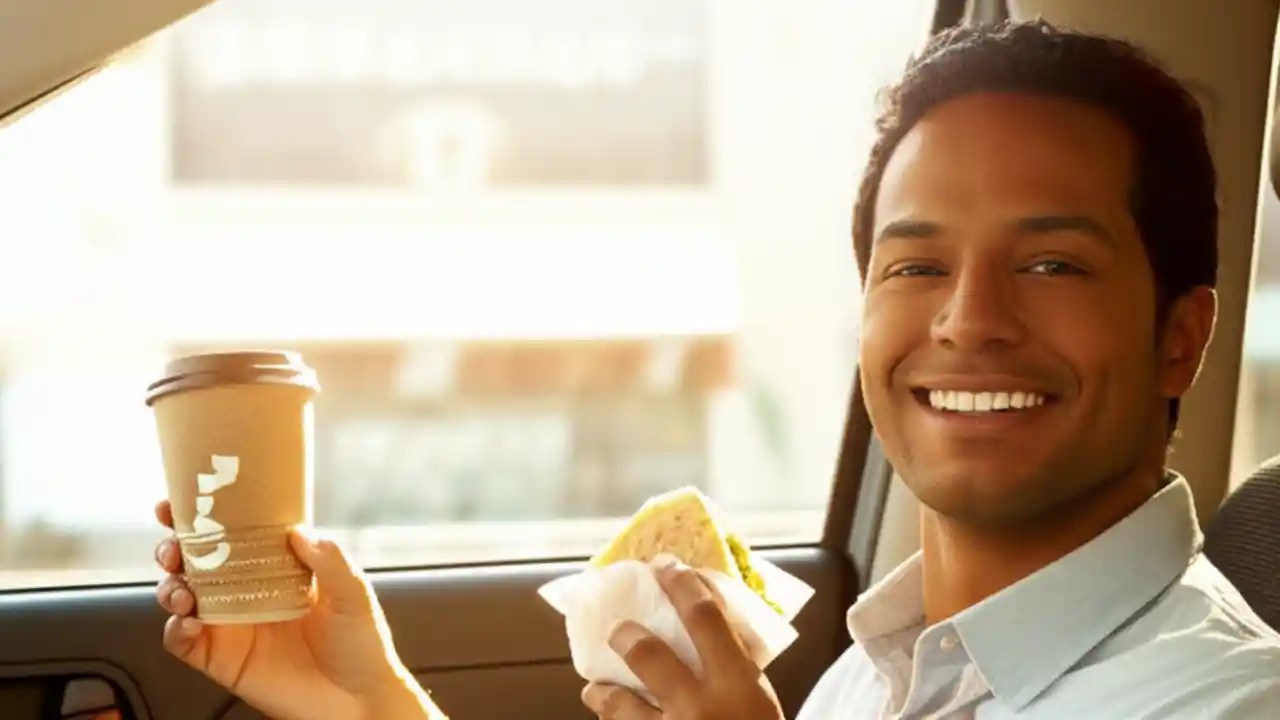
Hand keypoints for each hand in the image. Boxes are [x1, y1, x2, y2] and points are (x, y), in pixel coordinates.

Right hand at [153, 500, 440, 719]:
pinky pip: (183, 643)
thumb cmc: (361, 646)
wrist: (357, 702)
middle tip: (175, 548)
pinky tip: (188, 624)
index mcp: (275, 568)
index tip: (179, 500)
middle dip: (174, 548)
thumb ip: (329, 561)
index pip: (232, 534)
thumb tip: (297, 531)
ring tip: (183, 591)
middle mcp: (246, 592)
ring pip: (181, 597)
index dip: (202, 516)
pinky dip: (176, 631)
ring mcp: (231, 625)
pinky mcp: (221, 660)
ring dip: (171, 587)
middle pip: (195, 561)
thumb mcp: (353, 594)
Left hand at [580, 560, 784, 719]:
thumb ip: (735, 672)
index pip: (704, 617)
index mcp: (737, 686)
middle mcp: (700, 708)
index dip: (681, 584)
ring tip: (596, 690)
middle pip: (647, 654)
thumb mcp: (761, 705)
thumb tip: (712, 630)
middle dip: (625, 636)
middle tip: (617, 631)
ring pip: (619, 706)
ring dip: (603, 695)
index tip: (663, 565)